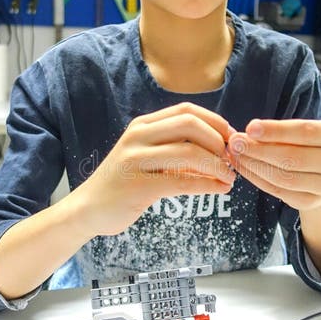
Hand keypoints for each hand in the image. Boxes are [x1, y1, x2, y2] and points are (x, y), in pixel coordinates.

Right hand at [80, 102, 236, 236]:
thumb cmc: (124, 183)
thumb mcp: (145, 155)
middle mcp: (138, 136)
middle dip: (218, 140)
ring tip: (229, 177)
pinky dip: (208, 185)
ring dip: (218, 165)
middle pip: (190, 124)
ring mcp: (136, 160)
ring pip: (190, 153)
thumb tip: (218, 145)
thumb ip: (173, 146)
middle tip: (231, 159)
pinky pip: (182, 181)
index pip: (187, 110)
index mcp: (143, 125)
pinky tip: (220, 190)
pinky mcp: (138, 186)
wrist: (88, 209)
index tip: (231, 138)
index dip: (215, 121)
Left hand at [226, 118, 320, 211]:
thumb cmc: (304, 146)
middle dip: (259, 150)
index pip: (304, 132)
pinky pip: (279, 191)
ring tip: (236, 155)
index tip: (250, 127)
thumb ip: (278, 132)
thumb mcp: (298, 133)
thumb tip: (248, 133)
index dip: (276, 130)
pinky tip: (244, 168)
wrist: (320, 174)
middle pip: (292, 157)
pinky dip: (257, 179)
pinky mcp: (312, 201)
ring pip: (284, 177)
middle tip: (235, 143)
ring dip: (255, 165)